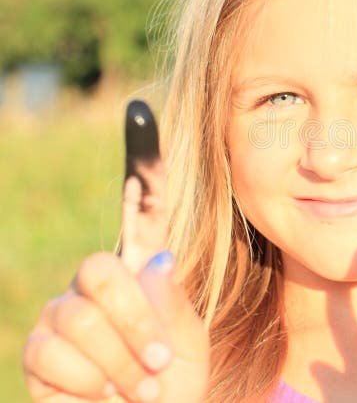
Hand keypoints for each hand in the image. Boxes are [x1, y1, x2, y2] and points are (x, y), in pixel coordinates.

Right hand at [22, 102, 208, 401]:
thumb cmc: (173, 387)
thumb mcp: (188, 344)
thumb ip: (172, 302)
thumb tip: (153, 260)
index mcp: (139, 272)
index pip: (138, 211)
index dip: (139, 161)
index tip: (142, 111)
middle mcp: (96, 285)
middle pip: (102, 269)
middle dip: (138, 325)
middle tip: (163, 364)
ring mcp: (63, 316)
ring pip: (80, 317)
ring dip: (122, 364)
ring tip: (142, 389)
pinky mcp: (39, 353)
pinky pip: (57, 354)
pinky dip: (94, 384)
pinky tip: (105, 397)